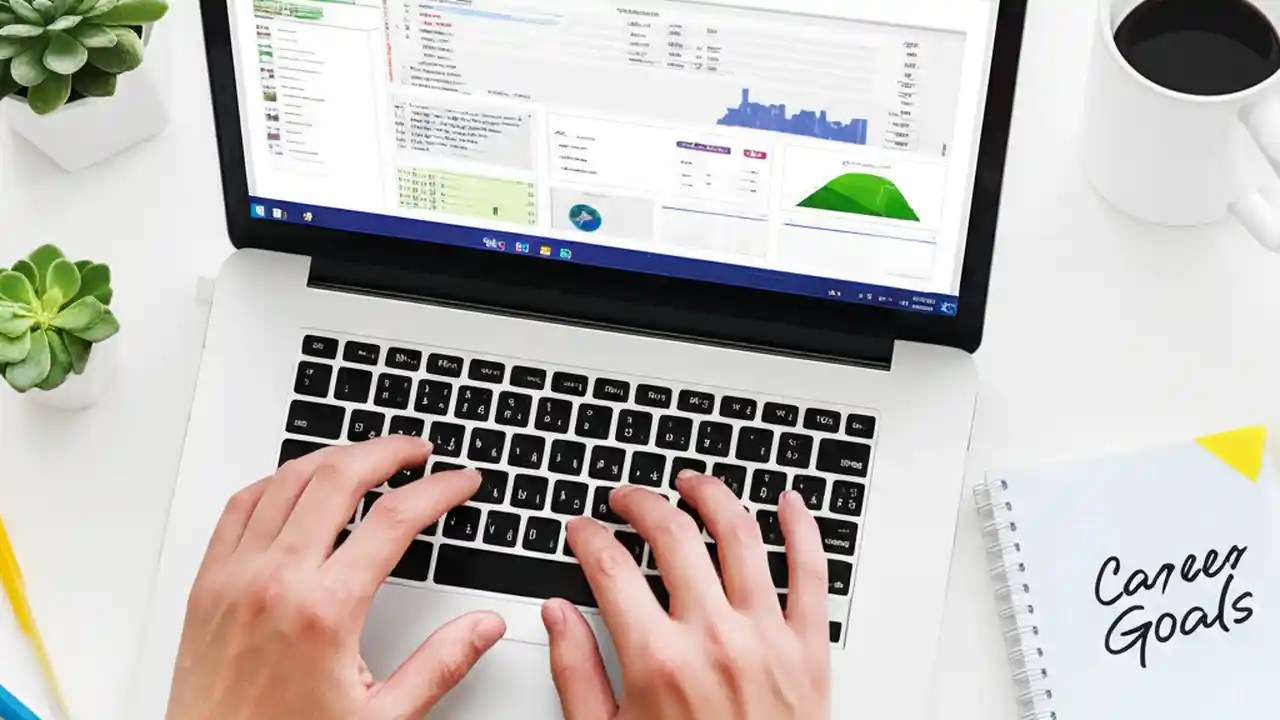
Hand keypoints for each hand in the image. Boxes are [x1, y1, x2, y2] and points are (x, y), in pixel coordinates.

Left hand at [167, 436, 506, 719]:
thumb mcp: (381, 719)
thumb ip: (440, 665)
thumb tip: (484, 626)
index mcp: (325, 611)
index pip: (396, 519)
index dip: (439, 490)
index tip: (460, 482)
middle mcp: (275, 581)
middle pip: (340, 477)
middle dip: (389, 451)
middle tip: (418, 452)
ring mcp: (235, 576)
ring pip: (288, 479)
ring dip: (335, 456)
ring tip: (368, 456)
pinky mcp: (206, 583)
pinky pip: (240, 506)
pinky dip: (276, 481)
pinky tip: (298, 483)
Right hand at [544, 473, 829, 719]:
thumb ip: (577, 671)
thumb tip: (558, 614)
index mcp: (657, 660)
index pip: (611, 566)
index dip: (588, 536)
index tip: (582, 528)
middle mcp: (714, 638)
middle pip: (673, 535)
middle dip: (641, 503)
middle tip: (627, 498)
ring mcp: (767, 639)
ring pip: (741, 535)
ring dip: (712, 496)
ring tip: (692, 483)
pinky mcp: (810, 650)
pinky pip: (812, 572)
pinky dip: (803, 528)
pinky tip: (789, 503)